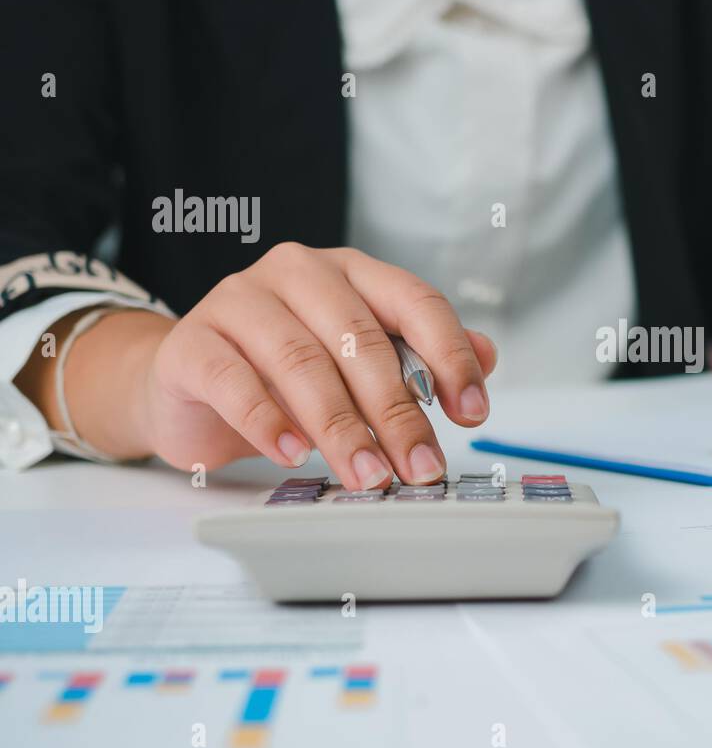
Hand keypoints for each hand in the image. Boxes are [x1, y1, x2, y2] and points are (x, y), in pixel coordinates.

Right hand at [55, 244, 496, 488]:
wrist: (187, 384)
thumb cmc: (283, 374)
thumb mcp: (358, 365)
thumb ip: (421, 357)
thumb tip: (488, 357)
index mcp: (351, 273)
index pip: (415, 302)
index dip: (449, 357)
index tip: (472, 413)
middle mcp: (298, 274)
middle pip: (361, 340)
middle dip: (397, 412)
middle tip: (419, 466)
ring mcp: (239, 301)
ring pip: (302, 362)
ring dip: (341, 427)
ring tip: (366, 474)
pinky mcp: (192, 342)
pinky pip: (234, 380)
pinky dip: (267, 421)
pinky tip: (292, 454)